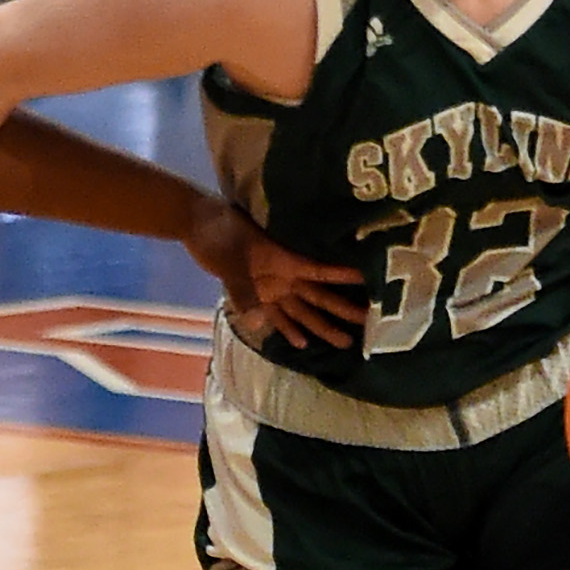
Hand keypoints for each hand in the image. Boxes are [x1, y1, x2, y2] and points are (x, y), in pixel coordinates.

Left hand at [186, 200, 364, 348]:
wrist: (197, 226)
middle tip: (369, 324)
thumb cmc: (218, 234)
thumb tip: (259, 319)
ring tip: (344, 343)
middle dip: (342, 310)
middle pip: (319, 296)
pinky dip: (287, 329)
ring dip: (320, 327)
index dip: (345, 276)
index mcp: (285, 260)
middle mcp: (286, 275)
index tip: (371, 280)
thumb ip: (244, 291)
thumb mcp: (230, 262)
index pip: (321, 271)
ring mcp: (273, 286)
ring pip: (303, 310)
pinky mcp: (257, 294)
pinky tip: (302, 343)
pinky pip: (277, 315)